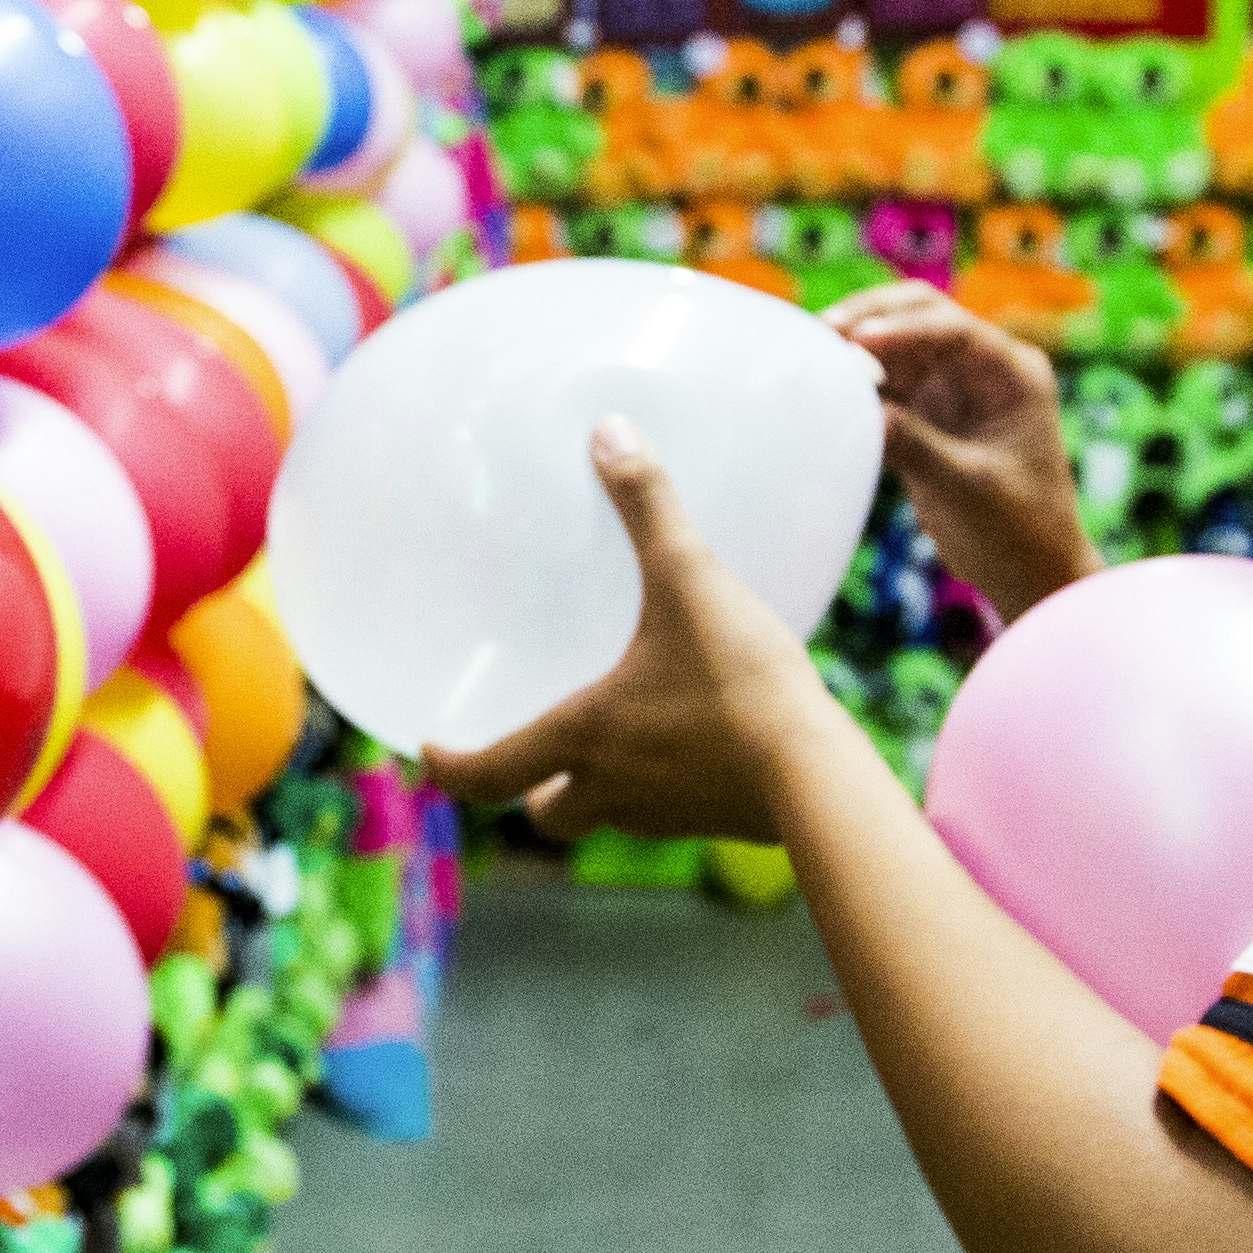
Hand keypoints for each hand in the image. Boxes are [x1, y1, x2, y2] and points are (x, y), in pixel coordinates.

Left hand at [420, 420, 838, 841]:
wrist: (820, 775)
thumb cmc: (739, 682)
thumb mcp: (689, 580)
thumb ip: (648, 506)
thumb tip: (608, 431)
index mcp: (583, 739)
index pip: (490, 775)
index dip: (453, 770)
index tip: (432, 755)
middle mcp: (613, 791)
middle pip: (549, 815)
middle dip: (534, 792)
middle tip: (534, 758)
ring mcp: (667, 815)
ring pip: (609, 817)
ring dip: (599, 789)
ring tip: (617, 740)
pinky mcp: (719, 821)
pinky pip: (672, 811)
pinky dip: (666, 787)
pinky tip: (695, 743)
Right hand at [824, 279, 1102, 621]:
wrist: (1028, 572)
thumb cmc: (1016, 531)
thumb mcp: (965, 488)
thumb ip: (914, 446)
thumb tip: (860, 411)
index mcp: (1014, 374)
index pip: (953, 331)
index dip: (902, 329)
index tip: (856, 340)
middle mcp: (984, 368)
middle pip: (921, 316)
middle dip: (871, 318)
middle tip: (821, 332)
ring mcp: (954, 386)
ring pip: (896, 343)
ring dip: (855, 345)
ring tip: (809, 354)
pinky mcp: (927, 412)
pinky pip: (884, 381)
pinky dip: (854, 381)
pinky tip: (820, 387)